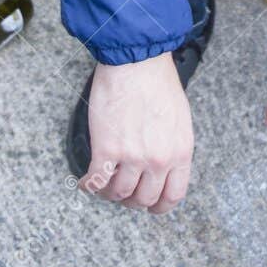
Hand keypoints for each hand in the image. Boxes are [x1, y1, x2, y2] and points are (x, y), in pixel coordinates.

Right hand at [80, 52, 192, 213]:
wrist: (137, 61)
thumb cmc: (157, 81)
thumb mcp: (179, 119)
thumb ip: (173, 146)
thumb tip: (163, 166)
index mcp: (180, 152)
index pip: (173, 196)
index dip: (159, 206)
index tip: (151, 206)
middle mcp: (158, 159)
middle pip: (144, 199)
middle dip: (132, 199)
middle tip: (124, 192)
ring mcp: (132, 157)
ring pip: (119, 194)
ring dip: (109, 193)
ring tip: (104, 184)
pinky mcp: (107, 149)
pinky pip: (96, 181)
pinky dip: (88, 186)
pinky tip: (85, 182)